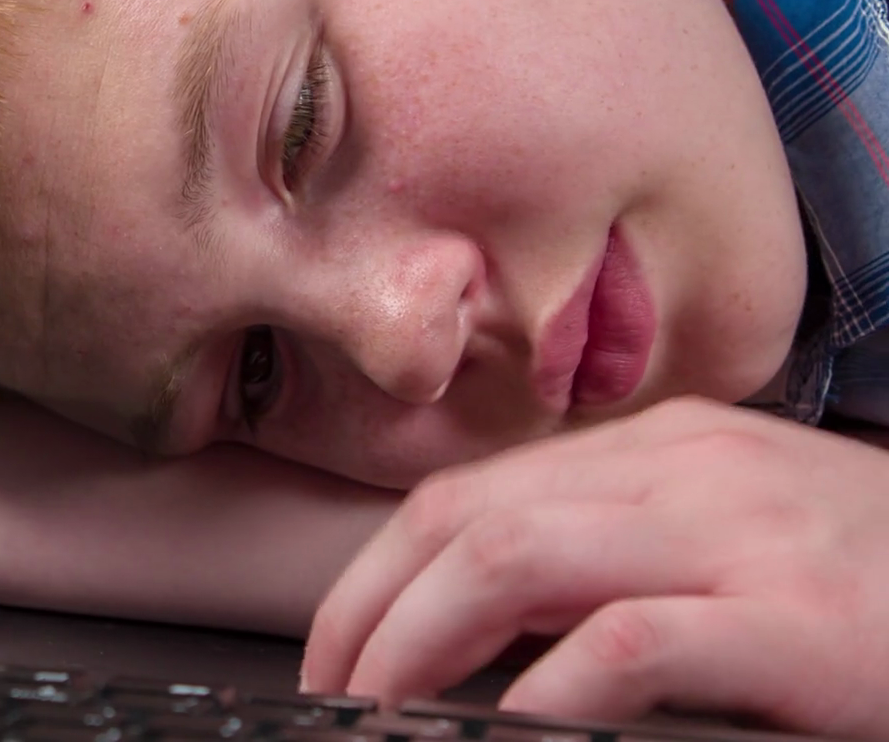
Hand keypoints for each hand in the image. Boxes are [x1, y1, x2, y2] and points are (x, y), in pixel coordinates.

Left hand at [301, 397, 888, 738]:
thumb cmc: (877, 588)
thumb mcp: (732, 540)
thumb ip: (615, 557)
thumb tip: (478, 628)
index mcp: (661, 450)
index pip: (467, 494)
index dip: (374, 574)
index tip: (334, 649)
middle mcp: (687, 472)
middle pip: (465, 522)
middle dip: (369, 614)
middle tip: (331, 696)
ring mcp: (744, 537)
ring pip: (516, 561)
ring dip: (418, 646)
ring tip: (380, 715)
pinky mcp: (797, 621)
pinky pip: (630, 642)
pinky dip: (544, 693)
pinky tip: (505, 733)